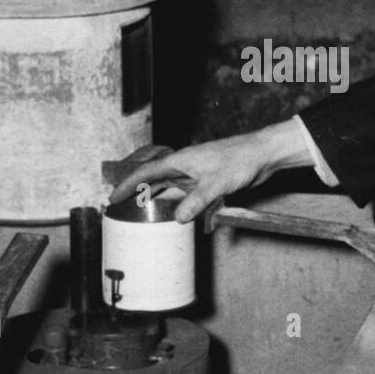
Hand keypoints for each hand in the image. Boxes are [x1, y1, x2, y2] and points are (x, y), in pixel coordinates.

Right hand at [108, 121, 311, 222]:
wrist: (262, 155)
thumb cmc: (239, 160)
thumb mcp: (216, 183)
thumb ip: (196, 201)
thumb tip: (178, 218)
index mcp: (180, 161)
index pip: (146, 173)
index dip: (127, 185)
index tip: (113, 197)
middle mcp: (184, 167)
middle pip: (154, 180)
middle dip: (137, 193)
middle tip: (121, 208)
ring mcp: (195, 174)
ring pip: (170, 188)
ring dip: (157, 199)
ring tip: (142, 214)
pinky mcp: (207, 182)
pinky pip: (186, 195)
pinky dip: (179, 205)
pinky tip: (178, 216)